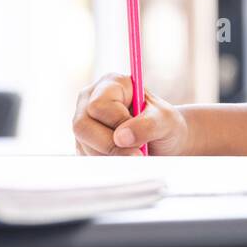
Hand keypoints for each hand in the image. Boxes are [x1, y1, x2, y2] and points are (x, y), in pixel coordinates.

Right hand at [72, 73, 189, 155]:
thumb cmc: (164, 123)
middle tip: (137, 154)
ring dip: (111, 155)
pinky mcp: (83, 141)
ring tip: (135, 153)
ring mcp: (85, 121)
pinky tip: (124, 157)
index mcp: (111, 84)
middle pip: (82, 125)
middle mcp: (91, 99)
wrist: (164, 140)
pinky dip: (107, 162)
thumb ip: (147, 125)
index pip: (99, 105)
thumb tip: (120, 138)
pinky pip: (86, 156)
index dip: (117, 123)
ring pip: (83, 144)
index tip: (139, 133)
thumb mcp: (165, 120)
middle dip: (110, 145)